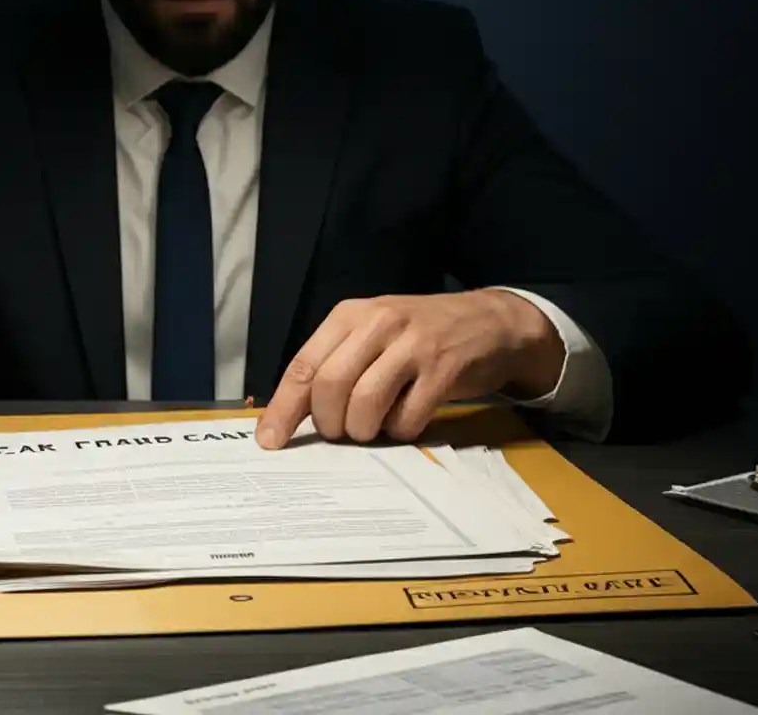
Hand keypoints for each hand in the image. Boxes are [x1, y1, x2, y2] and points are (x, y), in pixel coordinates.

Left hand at [256, 290, 564, 447]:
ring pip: (366, 401)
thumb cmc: (416, 336)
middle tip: (339, 432)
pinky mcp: (444, 368)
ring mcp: (413, 345)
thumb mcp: (370, 336)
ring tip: (370, 429)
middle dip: (329, 422)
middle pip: (331, 385)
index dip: (284, 408)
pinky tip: (404, 421)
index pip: (304, 365)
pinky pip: (408, 416)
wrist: (487, 322)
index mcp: (349, 316)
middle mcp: (378, 323)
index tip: (270, 441)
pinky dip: (400, 431)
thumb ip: (333, 365)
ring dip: (362, 430)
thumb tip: (290, 415)